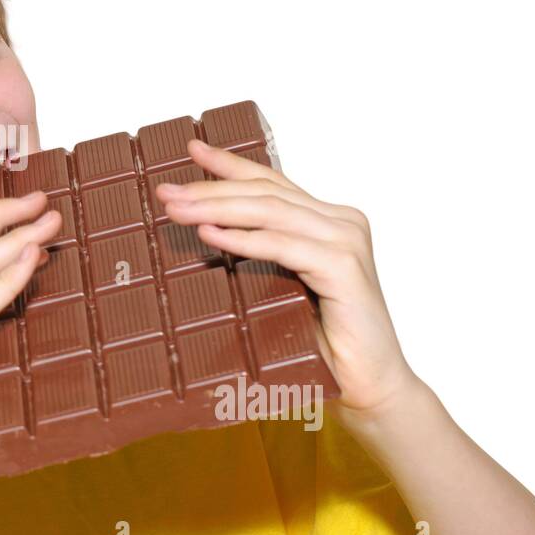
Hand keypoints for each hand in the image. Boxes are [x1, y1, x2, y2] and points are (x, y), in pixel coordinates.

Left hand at [153, 139, 418, 419]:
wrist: (369, 386)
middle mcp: (342, 222)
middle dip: (210, 188)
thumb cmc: (324, 343)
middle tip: (166, 190)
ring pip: (270, 212)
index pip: (271, 183)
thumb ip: (264, 256)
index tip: (192, 149)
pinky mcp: (345, 268)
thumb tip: (207, 231)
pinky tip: (210, 234)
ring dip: (216, 208)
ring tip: (176, 209)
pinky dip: (244, 239)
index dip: (230, 165)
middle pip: (265, 193)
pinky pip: (283, 246)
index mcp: (328, 221)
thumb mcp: (284, 288)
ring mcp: (347, 241)